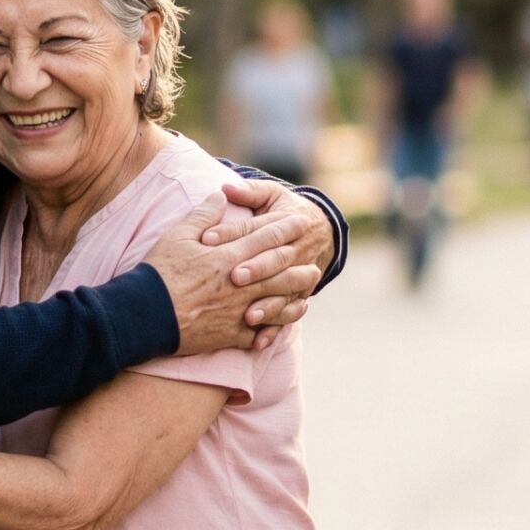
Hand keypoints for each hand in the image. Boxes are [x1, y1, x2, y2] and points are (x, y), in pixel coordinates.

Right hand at [145, 192, 317, 353]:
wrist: (145, 315)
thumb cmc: (159, 273)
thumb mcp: (177, 235)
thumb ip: (203, 215)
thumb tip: (219, 195)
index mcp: (229, 256)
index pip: (267, 238)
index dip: (288, 228)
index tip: (304, 220)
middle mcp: (240, 283)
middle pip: (281, 270)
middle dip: (300, 261)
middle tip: (315, 256)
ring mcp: (238, 310)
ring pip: (277, 300)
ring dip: (296, 291)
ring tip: (310, 285)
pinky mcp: (231, 334)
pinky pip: (261, 331)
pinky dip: (276, 326)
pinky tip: (286, 322)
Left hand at [211, 180, 334, 348]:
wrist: (322, 230)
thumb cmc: (284, 211)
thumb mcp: (271, 195)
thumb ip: (250, 192)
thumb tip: (226, 188)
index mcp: (286, 223)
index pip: (257, 228)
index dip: (233, 233)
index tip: (207, 239)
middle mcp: (296, 251)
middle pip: (275, 260)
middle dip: (256, 268)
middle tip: (233, 276)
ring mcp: (300, 276)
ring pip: (286, 292)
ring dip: (269, 305)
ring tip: (247, 315)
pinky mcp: (299, 296)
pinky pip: (289, 315)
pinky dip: (274, 329)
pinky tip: (258, 341)